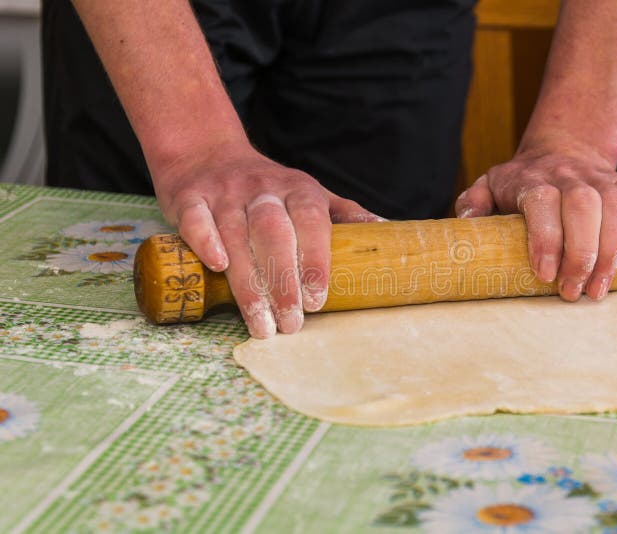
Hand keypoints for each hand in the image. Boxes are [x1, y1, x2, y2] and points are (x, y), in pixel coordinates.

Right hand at [152, 140, 382, 337]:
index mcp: (298, 189)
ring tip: (260, 323)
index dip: (315, 259)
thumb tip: (388, 232)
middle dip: (283, 281)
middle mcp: (262, 189)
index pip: (311, 221)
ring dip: (248, 283)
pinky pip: (196, 219)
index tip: (317, 299)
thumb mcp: (309, 194)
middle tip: (291, 323)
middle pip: (274, 233)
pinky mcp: (189, 198)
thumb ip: (344, 214)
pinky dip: (206, 241)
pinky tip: (216, 267)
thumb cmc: (268, 189)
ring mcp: (225, 193)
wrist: (206, 154)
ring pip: (236, 235)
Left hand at [455, 139, 616, 300]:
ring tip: (598, 288)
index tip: (544, 275)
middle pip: (583, 206)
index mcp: (532, 179)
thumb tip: (467, 224)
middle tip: (573, 292)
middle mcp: (568, 175)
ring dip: (610, 251)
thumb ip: (474, 202)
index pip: (542, 202)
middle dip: (581, 254)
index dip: (546, 238)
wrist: (560, 150)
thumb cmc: (520, 182)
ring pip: (615, 206)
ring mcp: (599, 178)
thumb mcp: (489, 185)